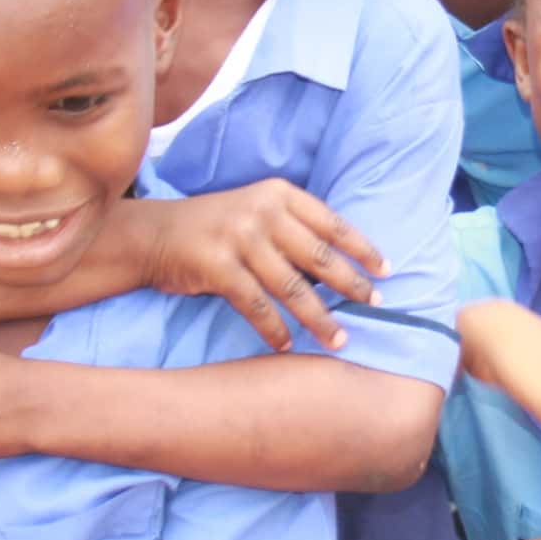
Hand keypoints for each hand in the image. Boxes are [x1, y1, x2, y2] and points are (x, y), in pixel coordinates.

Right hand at [132, 180, 385, 351]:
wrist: (154, 234)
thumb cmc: (215, 228)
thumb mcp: (257, 213)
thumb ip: (293, 230)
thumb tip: (341, 270)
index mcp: (279, 194)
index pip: (333, 223)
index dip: (363, 249)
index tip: (386, 272)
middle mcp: (263, 211)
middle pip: (320, 257)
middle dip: (352, 286)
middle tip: (376, 307)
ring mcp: (239, 238)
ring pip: (293, 287)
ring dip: (319, 319)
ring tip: (339, 341)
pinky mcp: (217, 266)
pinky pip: (257, 305)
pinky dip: (274, 329)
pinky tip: (287, 345)